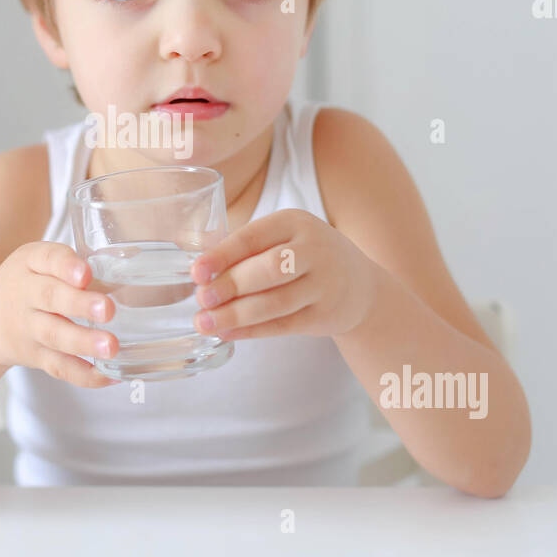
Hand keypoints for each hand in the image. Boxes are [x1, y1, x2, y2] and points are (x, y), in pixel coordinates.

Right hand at [0, 241, 119, 387]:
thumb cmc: (24, 284)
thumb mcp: (36, 261)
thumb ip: (71, 264)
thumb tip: (120, 276)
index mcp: (30, 263)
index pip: (46, 258)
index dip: (66, 266)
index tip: (85, 274)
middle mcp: (25, 295)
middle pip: (50, 298)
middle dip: (79, 305)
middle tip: (107, 310)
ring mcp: (29, 329)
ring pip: (55, 336)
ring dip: (84, 342)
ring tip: (111, 347)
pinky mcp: (35, 356)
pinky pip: (59, 367)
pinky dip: (84, 375)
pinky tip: (110, 376)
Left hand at [188, 209, 375, 340]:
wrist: (360, 286)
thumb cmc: (305, 257)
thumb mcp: (284, 238)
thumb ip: (246, 248)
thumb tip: (198, 269)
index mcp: (295, 222)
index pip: (254, 237)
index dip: (222, 255)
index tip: (196, 272)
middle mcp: (314, 249)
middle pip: (268, 269)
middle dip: (230, 285)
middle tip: (201, 299)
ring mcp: (324, 284)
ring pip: (276, 302)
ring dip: (236, 314)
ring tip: (204, 322)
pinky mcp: (326, 315)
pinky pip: (284, 325)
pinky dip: (252, 331)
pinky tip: (227, 333)